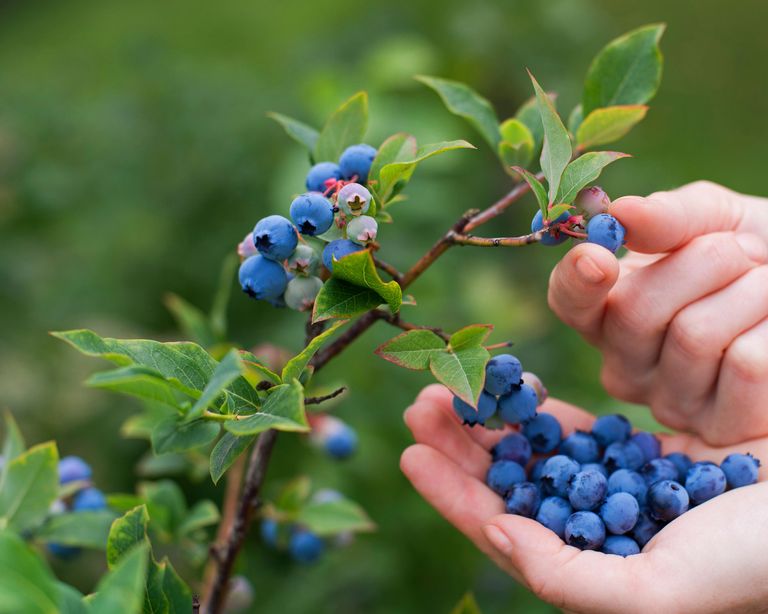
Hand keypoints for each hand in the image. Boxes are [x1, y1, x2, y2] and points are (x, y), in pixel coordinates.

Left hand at [401, 385, 767, 613]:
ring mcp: (613, 490)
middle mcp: (592, 530)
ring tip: (453, 386)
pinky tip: (519, 387)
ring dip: (492, 421)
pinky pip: (578, 429)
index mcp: (586, 568)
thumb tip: (498, 533)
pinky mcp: (640, 457)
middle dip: (460, 447)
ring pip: (534, 452)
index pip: (501, 529)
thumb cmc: (746, 570)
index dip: (451, 495)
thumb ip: (567, 577)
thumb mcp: (653, 595)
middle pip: (508, 484)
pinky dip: (543, 409)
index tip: (410, 454)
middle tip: (421, 404)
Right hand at [548, 181, 767, 444]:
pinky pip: (745, 365)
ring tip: (766, 287)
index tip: (598, 256)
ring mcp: (668, 402)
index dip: (577, 280)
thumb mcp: (716, 220)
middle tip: (743, 251)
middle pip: (633, 311)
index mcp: (608, 310)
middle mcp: (625, 364)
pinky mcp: (720, 427)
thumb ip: (669, 216)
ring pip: (693, 336)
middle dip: (702, 262)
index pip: (569, 300)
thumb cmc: (756, 255)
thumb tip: (620, 212)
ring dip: (750, 291)